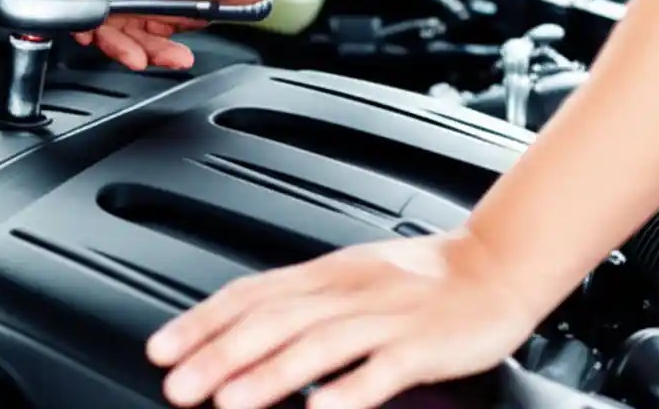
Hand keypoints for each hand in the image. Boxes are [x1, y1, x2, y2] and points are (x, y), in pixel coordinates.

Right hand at [26, 0, 283, 70]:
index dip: (73, 14)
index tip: (84, 32)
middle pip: (98, 18)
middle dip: (116, 40)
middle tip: (132, 51)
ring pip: (128, 32)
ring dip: (146, 48)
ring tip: (167, 54)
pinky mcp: (168, 7)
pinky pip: (153, 36)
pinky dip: (165, 47)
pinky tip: (179, 50)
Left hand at [144, 232, 541, 408]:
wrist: (497, 263)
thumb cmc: (421, 279)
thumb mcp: (351, 277)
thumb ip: (301, 302)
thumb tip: (240, 332)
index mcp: (324, 274)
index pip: (249, 294)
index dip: (201, 322)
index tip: (162, 350)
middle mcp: (347, 290)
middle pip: (273, 319)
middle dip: (219, 354)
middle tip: (179, 386)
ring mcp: (385, 316)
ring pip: (317, 343)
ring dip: (269, 375)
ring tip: (229, 404)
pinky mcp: (423, 344)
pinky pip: (381, 368)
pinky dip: (348, 390)